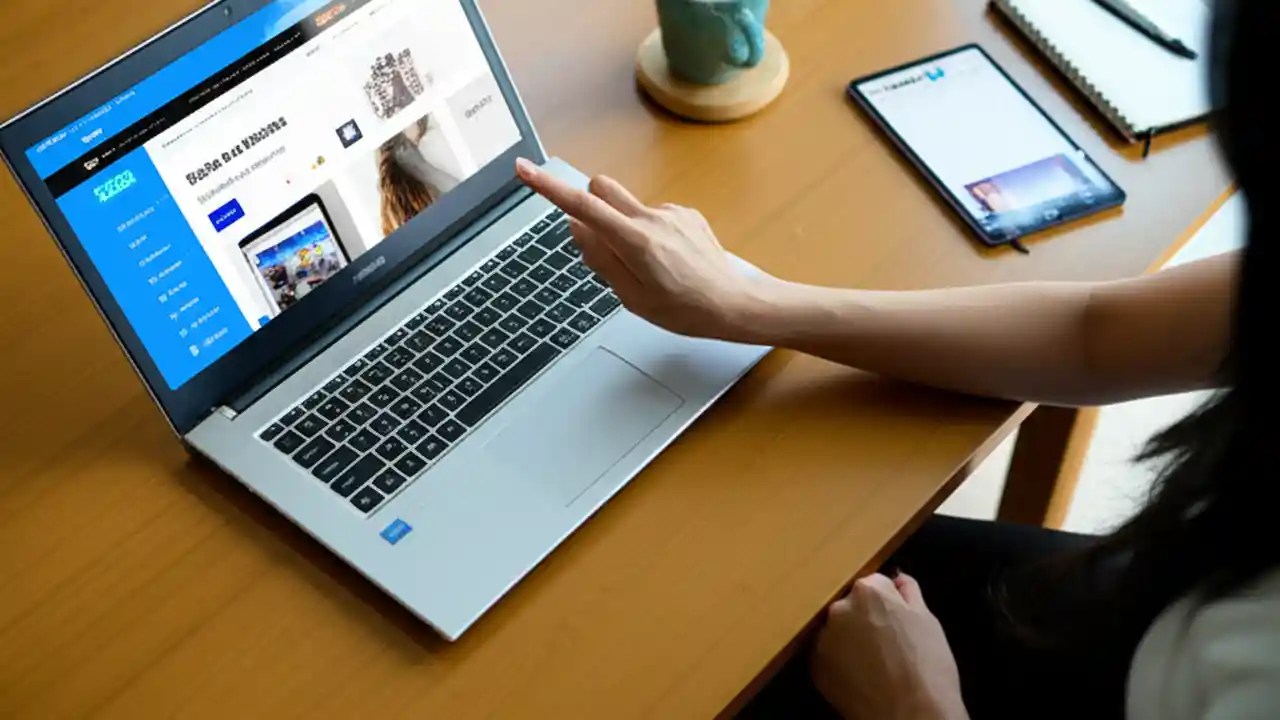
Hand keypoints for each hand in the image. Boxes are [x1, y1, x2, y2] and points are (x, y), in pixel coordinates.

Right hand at [515, 158, 778, 339]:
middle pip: (602, 187)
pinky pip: (653, 215)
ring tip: (649, 266)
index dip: (550, 188)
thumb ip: (600, 258)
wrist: (734, 303)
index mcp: (635, 241)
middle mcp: (652, 218)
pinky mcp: (687, 213)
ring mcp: (672, 213)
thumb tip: (577, 226)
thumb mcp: (632, 297)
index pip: (582, 207)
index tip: (524, 170)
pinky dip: (649, 233)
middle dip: (591, 205)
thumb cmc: (683, 309)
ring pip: (628, 205)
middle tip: (604, 245)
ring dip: (623, 226)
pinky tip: (670, 261)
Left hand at [810, 573, 967, 719]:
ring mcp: (824, 639)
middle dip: (865, 618)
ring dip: (850, 640)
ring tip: (876, 663)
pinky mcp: (816, 667)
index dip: (888, 602)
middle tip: (887, 643)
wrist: (909, 714)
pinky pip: (828, 657)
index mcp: (868, 592)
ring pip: (837, 631)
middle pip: (851, 605)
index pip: (874, 583)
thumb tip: (898, 580)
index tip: (896, 620)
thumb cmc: (926, 668)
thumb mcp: (928, 621)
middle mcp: (839, 610)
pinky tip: (862, 676)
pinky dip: (841, 663)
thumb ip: (909, 593)